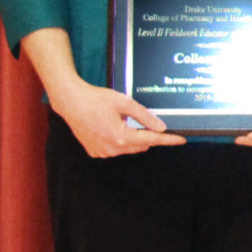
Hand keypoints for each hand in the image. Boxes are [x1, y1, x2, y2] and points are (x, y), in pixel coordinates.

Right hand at [19, 26, 182, 156]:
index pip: (152, 140)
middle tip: (136, 118)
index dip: (168, 140)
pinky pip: (115, 149)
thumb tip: (161, 128)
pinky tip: (109, 126)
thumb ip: (145, 116)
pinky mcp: (95, 152)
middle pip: (141, 145)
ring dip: (131, 137)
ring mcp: (102, 152)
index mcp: (121, 137)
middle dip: (145, 134)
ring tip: (117, 120)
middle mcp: (112, 149)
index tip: (181, 140)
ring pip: (128, 148)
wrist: (70, 102)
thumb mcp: (125, 103)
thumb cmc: (96, 99)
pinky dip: (118, 140)